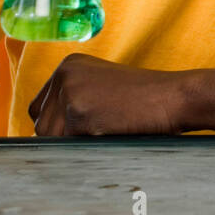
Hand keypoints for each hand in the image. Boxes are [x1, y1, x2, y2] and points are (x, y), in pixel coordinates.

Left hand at [29, 54, 190, 135]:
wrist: (174, 97)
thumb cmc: (145, 98)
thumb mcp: (102, 86)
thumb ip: (73, 97)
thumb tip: (45, 132)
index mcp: (68, 65)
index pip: (39, 107)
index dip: (55, 125)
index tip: (78, 131)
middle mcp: (64, 76)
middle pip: (42, 126)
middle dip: (64, 137)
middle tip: (98, 133)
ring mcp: (71, 95)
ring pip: (52, 140)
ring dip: (75, 145)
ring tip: (106, 131)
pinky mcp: (79, 116)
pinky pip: (70, 148)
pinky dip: (89, 149)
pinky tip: (112, 134)